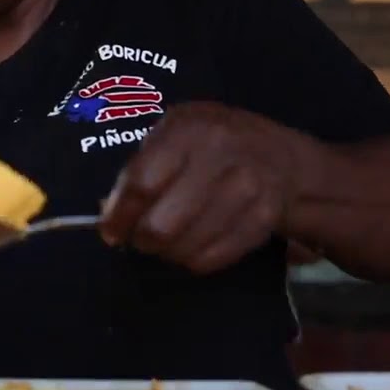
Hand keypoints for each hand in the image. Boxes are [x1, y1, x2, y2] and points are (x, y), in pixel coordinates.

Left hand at [98, 102, 312, 273]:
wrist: (280, 155)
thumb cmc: (213, 141)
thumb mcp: (176, 132)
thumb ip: (142, 166)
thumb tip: (109, 210)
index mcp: (189, 129)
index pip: (142, 183)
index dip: (119, 214)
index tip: (109, 231)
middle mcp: (220, 156)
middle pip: (161, 224)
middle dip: (143, 239)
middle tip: (141, 238)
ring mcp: (246, 190)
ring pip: (186, 247)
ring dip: (167, 252)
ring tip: (166, 242)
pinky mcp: (262, 220)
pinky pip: (212, 258)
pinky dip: (194, 259)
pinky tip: (192, 245)